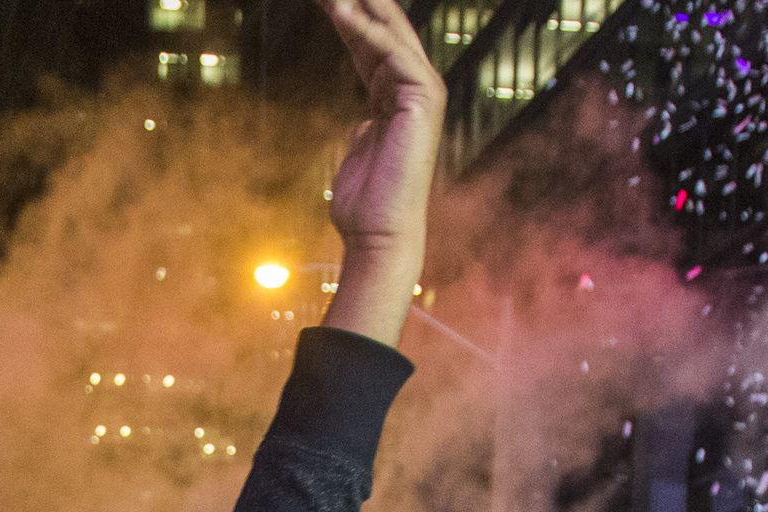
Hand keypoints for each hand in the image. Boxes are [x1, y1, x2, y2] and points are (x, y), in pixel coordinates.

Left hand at [319, 0, 442, 339]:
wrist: (379, 233)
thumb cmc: (364, 203)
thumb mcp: (361, 150)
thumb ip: (365, 127)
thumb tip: (362, 119)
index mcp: (397, 96)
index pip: (370, 45)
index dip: (348, 19)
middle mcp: (415, 87)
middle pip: (384, 30)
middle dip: (357, 2)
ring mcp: (423, 90)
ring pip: (391, 32)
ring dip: (361, 6)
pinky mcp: (423, 98)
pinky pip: (392, 53)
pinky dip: (368, 31)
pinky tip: (344, 12)